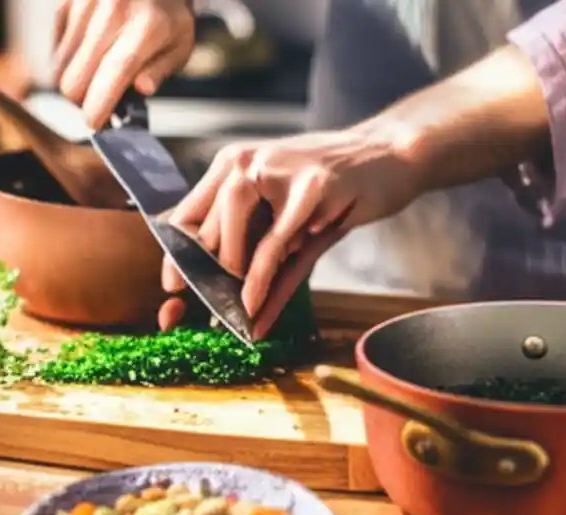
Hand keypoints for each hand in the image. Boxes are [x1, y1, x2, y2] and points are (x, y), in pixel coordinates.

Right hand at [54, 0, 195, 128]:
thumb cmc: (167, 16)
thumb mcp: (179, 45)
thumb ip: (160, 70)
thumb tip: (141, 89)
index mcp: (148, 25)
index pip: (115, 72)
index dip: (99, 105)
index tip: (95, 123)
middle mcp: (114, 9)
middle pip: (74, 79)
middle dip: (82, 99)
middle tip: (97, 98)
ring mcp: (87, 1)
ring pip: (59, 66)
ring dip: (74, 78)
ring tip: (95, 71)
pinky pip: (55, 45)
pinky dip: (67, 57)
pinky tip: (87, 50)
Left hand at [159, 126, 424, 334]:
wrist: (392, 153)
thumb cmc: (333, 184)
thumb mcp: (283, 202)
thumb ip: (253, 236)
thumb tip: (224, 289)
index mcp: (234, 163)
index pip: (188, 211)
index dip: (175, 253)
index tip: (173, 287)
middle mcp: (250, 162)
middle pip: (207, 229)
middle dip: (202, 275)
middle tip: (207, 305)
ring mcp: (281, 174)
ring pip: (236, 236)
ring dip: (231, 277)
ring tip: (236, 304)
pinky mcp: (314, 190)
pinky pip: (277, 247)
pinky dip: (261, 284)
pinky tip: (252, 310)